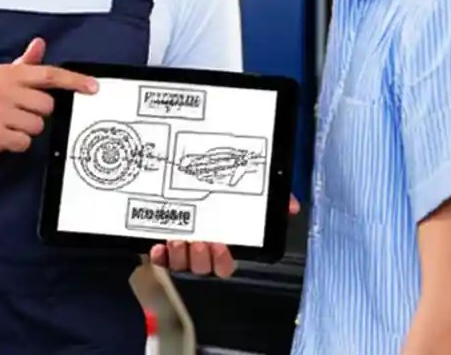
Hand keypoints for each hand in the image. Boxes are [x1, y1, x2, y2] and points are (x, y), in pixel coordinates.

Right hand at [0, 37, 97, 163]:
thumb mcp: (0, 79)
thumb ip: (24, 64)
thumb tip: (39, 44)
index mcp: (7, 74)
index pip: (48, 73)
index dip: (74, 80)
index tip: (93, 87)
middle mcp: (2, 89)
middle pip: (47, 105)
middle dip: (38, 115)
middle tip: (18, 115)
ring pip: (37, 126)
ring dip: (27, 131)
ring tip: (9, 127)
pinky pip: (24, 142)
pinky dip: (17, 145)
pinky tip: (4, 138)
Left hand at [148, 197, 301, 276]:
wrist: (180, 182)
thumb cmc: (219, 196)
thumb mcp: (247, 198)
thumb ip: (268, 203)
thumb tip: (290, 205)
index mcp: (222, 244)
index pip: (225, 265)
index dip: (222, 260)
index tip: (221, 245)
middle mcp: (201, 250)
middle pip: (202, 267)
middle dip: (200, 258)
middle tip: (199, 242)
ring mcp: (180, 250)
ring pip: (180, 265)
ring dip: (179, 256)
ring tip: (178, 240)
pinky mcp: (162, 245)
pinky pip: (160, 259)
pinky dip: (159, 255)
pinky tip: (159, 245)